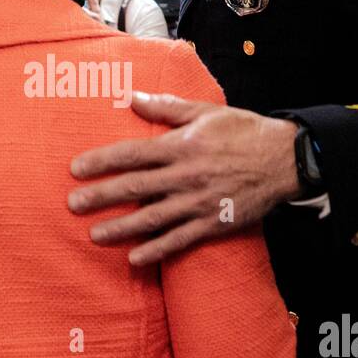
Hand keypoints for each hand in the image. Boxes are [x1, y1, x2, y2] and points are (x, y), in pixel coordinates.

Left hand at [68, 95, 300, 265]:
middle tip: (72, 205)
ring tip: (94, 235)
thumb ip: (167, 108)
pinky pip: (179, 240)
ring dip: (121, 228)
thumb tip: (132, 98)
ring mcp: (198, 203)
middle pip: (134, 188)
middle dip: (100, 197)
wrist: (285, 159)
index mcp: (181, 146)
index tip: (76, 169)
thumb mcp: (206, 111)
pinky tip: (135, 258)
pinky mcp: (213, 223)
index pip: (132, 154)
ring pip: (152, 218)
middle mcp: (185, 176)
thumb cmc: (244, 131)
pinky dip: (157, 250)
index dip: (101, 161)